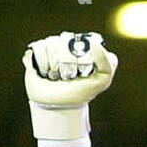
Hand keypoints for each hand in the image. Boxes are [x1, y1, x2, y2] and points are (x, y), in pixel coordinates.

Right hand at [22, 31, 117, 145]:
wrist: (55, 105)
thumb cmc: (79, 93)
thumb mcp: (102, 81)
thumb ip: (108, 63)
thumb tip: (92, 44)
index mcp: (85, 48)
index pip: (84, 40)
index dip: (82, 56)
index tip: (82, 72)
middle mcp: (69, 44)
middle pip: (66, 41)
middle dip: (67, 63)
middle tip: (68, 77)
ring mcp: (52, 46)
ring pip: (52, 44)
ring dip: (54, 66)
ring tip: (56, 76)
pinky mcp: (37, 50)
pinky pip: (39, 47)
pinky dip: (42, 64)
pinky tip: (45, 73)